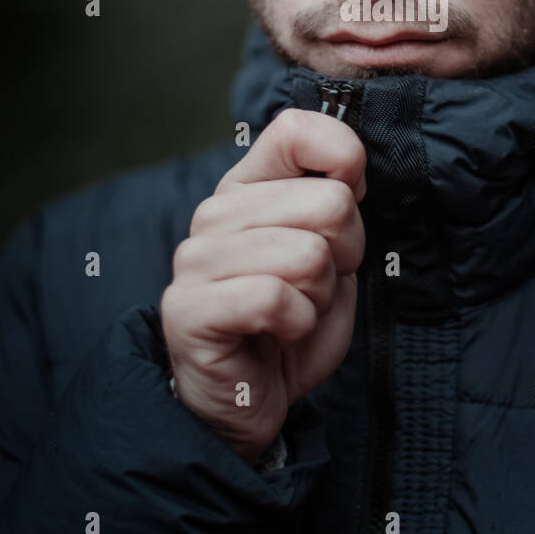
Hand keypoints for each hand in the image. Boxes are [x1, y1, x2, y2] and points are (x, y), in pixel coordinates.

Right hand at [161, 108, 365, 462]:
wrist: (249, 404)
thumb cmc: (291, 325)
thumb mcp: (331, 255)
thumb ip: (338, 204)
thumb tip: (346, 173)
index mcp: (249, 187)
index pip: (297, 129)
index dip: (345, 163)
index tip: (345, 207)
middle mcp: (216, 214)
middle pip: (328, 203)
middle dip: (343, 256)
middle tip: (314, 288)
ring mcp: (196, 260)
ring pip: (307, 255)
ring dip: (318, 297)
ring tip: (293, 314)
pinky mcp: (188, 309)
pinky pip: (276, 298)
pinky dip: (297, 323)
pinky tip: (278, 334)